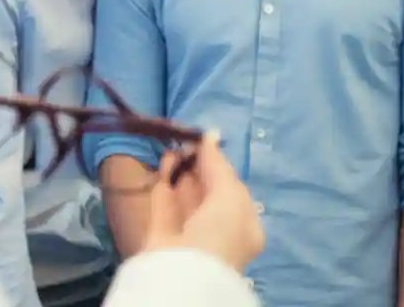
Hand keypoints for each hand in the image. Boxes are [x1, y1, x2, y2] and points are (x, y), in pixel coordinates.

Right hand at [138, 133, 264, 272]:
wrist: (186, 270)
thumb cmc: (220, 231)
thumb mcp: (230, 195)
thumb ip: (218, 164)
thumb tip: (211, 134)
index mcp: (242, 225)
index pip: (231, 189)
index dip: (220, 165)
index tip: (207, 143)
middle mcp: (216, 228)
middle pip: (206, 189)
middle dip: (199, 165)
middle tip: (188, 143)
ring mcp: (187, 230)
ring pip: (184, 193)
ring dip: (181, 168)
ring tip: (176, 146)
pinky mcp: (161, 229)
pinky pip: (165, 199)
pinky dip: (166, 178)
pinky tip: (166, 159)